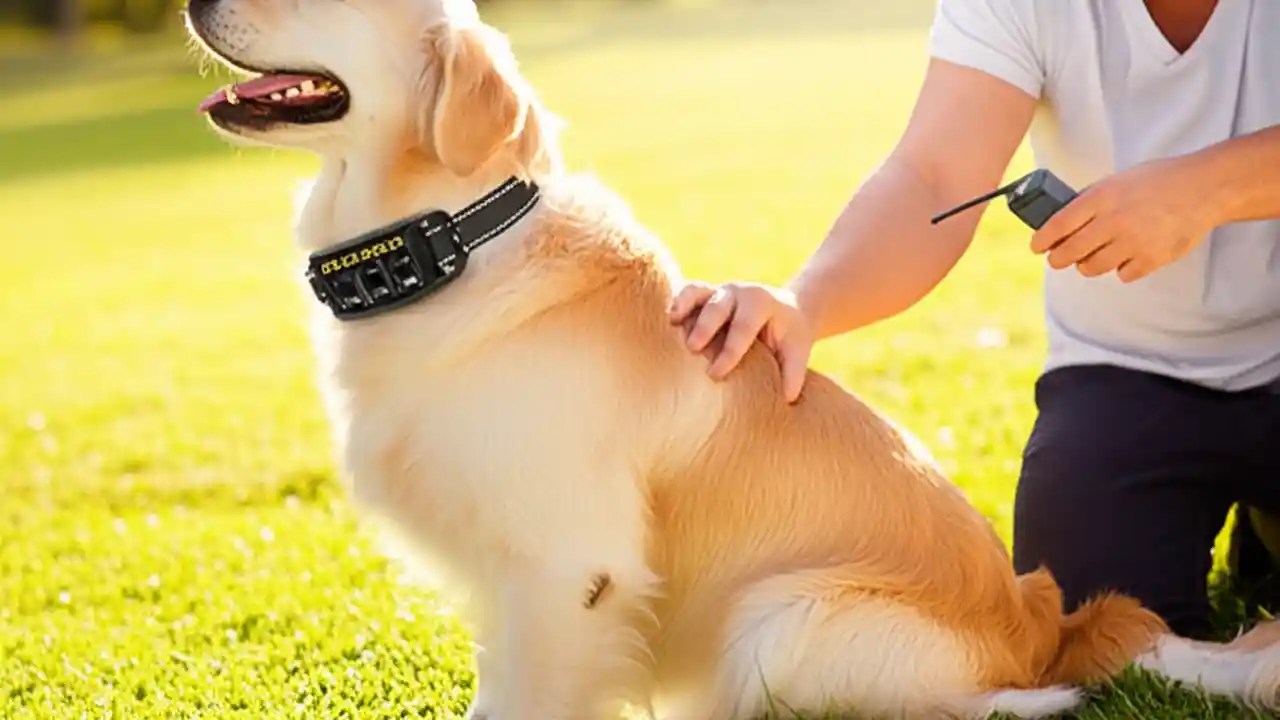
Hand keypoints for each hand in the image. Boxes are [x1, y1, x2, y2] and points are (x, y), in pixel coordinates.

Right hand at [668, 282, 813, 402]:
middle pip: (718, 306)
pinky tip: (668, 320)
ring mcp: (720, 291)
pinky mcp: (705, 294)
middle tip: (694, 349)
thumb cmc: (789, 337)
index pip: (744, 326)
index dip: (730, 350)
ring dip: (684, 306)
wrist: (787, 312)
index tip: (716, 374)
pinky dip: (677, 302)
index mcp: (762, 303)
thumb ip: (794, 373)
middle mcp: (739, 293)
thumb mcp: (797, 351)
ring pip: (698, 291)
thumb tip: (787, 398)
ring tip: (673, 324)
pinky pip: (688, 292)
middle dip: (705, 327)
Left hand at [1030, 157, 1217, 282]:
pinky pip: (1123, 275)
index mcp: (1101, 197)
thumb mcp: (1118, 181)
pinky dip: (1122, 269)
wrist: (1203, 188)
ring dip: (1088, 265)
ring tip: (1093, 256)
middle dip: (1058, 258)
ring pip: (1092, 268)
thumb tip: (1061, 223)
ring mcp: (1133, 242)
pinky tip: (1127, 256)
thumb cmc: (1157, 181)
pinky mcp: (1151, 259)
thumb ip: (1091, 201)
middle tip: (1058, 258)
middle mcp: (1113, 221)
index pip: (1058, 225)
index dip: (1042, 240)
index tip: (1036, 247)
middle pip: (1070, 253)